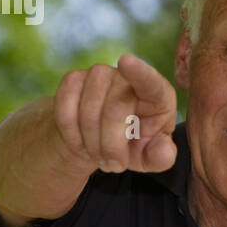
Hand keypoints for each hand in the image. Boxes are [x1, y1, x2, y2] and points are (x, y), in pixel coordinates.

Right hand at [53, 53, 176, 174]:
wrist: (102, 139)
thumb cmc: (135, 145)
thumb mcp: (151, 157)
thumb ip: (162, 156)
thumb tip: (163, 148)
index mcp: (157, 94)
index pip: (149, 80)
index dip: (138, 71)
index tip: (126, 60)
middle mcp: (127, 77)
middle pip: (114, 111)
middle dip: (111, 147)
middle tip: (112, 165)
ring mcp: (99, 74)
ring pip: (88, 111)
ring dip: (91, 143)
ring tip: (99, 156)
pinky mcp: (73, 79)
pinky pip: (64, 109)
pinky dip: (70, 134)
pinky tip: (80, 143)